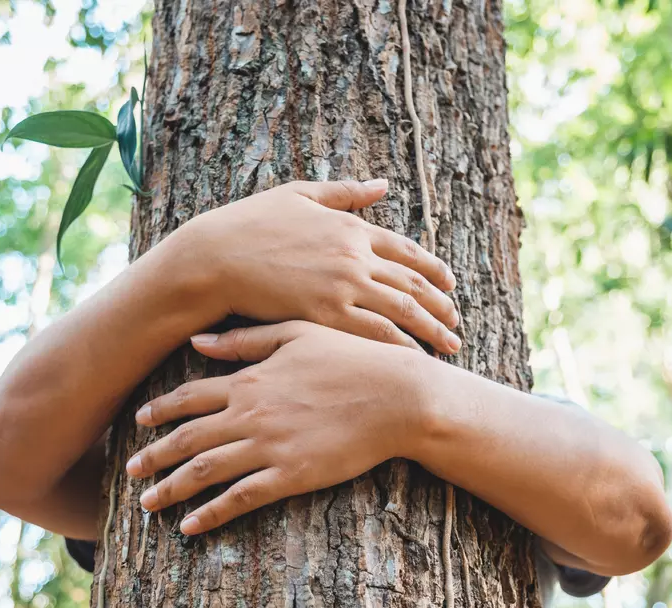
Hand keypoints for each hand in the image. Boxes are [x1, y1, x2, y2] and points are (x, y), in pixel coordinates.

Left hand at [125, 322, 426, 533]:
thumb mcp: (297, 334)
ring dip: (171, 489)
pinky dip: (210, 514)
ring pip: (204, 472)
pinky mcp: (291, 476)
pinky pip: (240, 499)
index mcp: (250, 379)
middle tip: (130, 471)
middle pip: (187, 439)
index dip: (160, 411)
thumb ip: (245, 340)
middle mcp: (251, 414)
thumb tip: (197, 341)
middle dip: (153, 457)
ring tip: (148, 504)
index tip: (139, 422)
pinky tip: (190, 527)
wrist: (397, 396)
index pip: (190, 397)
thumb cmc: (353, 359)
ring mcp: (269, 446)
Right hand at [179, 180, 461, 353]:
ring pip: (402, 312)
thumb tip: (383, 184)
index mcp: (351, 227)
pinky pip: (374, 334)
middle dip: (440, 305)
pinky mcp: (325, 314)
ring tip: (449, 345)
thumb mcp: (299, 195)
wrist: (215, 257)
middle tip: (457, 321)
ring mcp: (342, 286)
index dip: (432, 269)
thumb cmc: (248, 224)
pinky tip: (414, 359)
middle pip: (412, 284)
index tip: (450, 283)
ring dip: (431, 330)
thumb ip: (345, 192)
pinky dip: (400, 347)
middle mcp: (355, 256)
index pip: (406, 251)